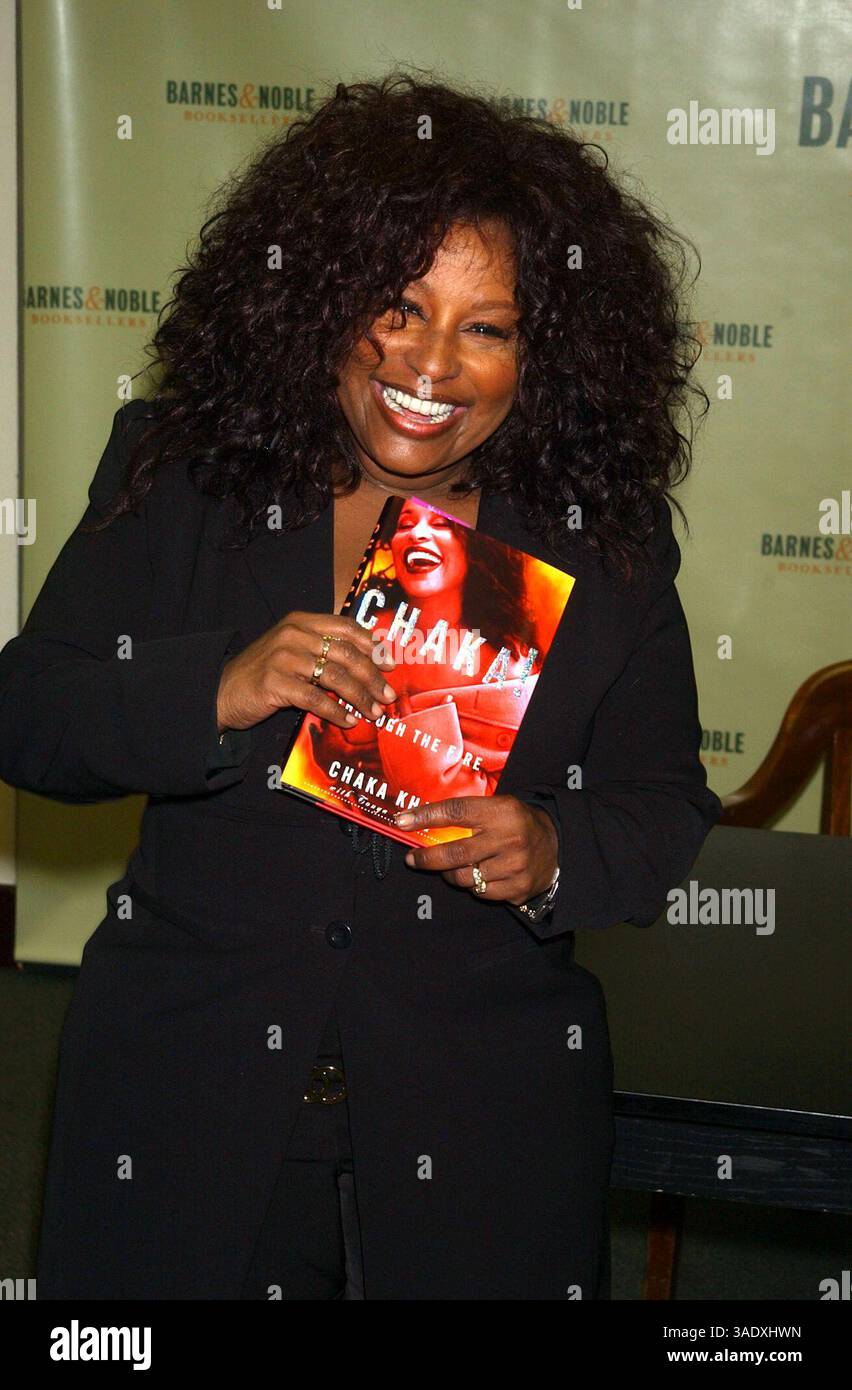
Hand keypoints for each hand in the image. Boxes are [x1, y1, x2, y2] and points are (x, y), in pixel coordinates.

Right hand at [216, 611, 396, 732]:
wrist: (222, 691)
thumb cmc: (264, 673)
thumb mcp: (293, 651)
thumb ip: (323, 650)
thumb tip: (368, 663)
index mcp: (301, 622)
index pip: (346, 627)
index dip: (372, 646)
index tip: (390, 664)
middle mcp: (293, 634)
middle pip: (346, 653)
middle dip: (372, 677)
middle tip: (388, 695)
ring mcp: (283, 657)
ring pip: (336, 677)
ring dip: (360, 697)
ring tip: (374, 712)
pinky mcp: (275, 683)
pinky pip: (316, 699)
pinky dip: (336, 712)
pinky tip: (348, 721)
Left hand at [394, 795, 558, 905]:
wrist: (556, 845)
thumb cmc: (516, 823)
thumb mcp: (497, 807)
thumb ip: (466, 814)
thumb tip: (422, 821)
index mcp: (502, 812)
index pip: (455, 812)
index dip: (425, 817)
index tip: (402, 821)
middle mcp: (509, 839)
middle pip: (455, 853)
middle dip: (427, 858)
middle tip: (413, 858)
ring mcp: (514, 867)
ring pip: (465, 878)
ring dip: (452, 873)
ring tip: (455, 866)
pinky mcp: (517, 889)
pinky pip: (480, 893)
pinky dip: (473, 886)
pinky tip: (479, 875)